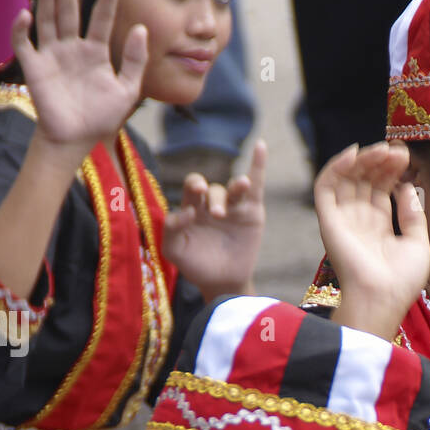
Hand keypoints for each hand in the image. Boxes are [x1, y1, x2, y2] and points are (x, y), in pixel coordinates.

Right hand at [13, 0, 147, 155]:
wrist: (76, 139)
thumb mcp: (127, 90)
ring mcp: (52, 55)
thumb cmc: (102, 117)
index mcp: (96, 51)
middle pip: (70, 11)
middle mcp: (73, 48)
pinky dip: (21, 29)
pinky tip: (27, 15)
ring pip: (48, 20)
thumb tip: (142, 29)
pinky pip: (24, 44)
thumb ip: (135, 62)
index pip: (102, 18)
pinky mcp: (34, 67)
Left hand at [162, 139, 266, 297]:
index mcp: (192, 207)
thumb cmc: (196, 266)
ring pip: (233, 188)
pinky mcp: (252, 211)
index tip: (193, 214)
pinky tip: (260, 145)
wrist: (222, 283)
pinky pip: (257, 184)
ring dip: (235, 188)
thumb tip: (187, 211)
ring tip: (238, 193)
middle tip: (217, 214)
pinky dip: (258, 164)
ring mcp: (233, 206)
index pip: (192, 187)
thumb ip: (170, 229)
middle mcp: (211, 202)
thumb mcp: (174, 251)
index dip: (192, 191)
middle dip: (212, 196)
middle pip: (212, 187)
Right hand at [314, 142, 429, 334]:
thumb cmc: (401, 281)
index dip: (391, 170)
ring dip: (363, 160)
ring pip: (346, 179)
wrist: (381, 298)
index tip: (405, 156)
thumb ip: (413, 216)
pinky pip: (325, 187)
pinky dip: (335, 167)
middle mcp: (358, 221)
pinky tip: (354, 154)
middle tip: (397, 151)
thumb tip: (407, 188)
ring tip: (381, 150)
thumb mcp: (418, 245)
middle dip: (380, 162)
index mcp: (378, 228)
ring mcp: (342, 220)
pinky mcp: (328, 220)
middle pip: (364, 181)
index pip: (380, 189)